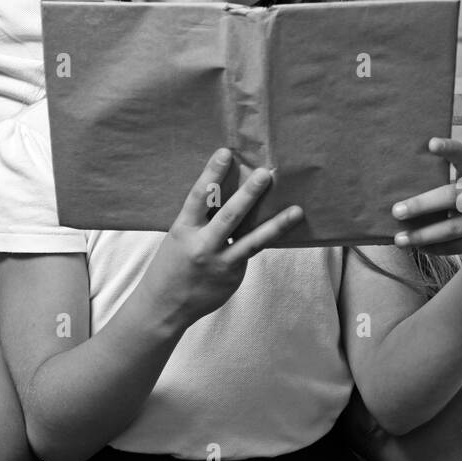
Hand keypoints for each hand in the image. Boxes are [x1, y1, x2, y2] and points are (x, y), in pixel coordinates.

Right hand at [139, 148, 303, 330]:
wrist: (164, 307)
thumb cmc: (172, 264)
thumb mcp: (179, 237)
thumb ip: (200, 219)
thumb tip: (227, 193)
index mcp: (183, 230)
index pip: (199, 196)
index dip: (212, 173)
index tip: (225, 153)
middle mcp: (202, 246)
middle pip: (230, 216)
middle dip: (249, 194)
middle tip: (266, 174)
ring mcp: (220, 264)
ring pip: (252, 241)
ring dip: (276, 224)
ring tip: (297, 211)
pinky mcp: (234, 277)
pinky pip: (250, 253)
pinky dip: (263, 239)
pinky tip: (281, 227)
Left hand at [391, 137, 461, 258]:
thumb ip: (450, 179)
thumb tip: (405, 189)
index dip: (449, 149)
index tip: (431, 143)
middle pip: (451, 198)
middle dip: (421, 205)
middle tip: (396, 211)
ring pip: (451, 229)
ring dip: (422, 235)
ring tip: (399, 239)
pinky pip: (456, 246)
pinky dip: (435, 247)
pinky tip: (418, 247)